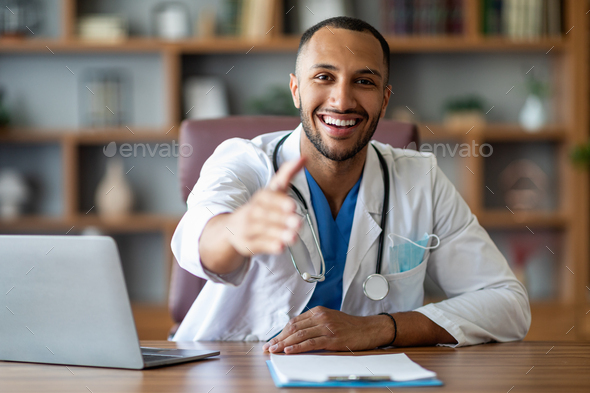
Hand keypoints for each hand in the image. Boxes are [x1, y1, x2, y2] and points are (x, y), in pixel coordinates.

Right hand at [228, 157, 305, 256]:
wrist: (232, 228)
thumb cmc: (261, 206)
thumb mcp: (273, 190)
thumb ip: (287, 174)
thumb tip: (305, 158)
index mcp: (260, 197)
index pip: (268, 197)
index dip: (279, 201)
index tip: (293, 205)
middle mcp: (252, 212)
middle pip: (266, 215)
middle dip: (282, 219)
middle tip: (298, 222)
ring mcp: (248, 228)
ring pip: (264, 231)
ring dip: (279, 233)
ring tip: (294, 237)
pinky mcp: (247, 244)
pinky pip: (259, 246)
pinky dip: (269, 246)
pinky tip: (281, 247)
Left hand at [262, 307, 393, 353]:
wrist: (369, 329)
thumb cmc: (350, 327)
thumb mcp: (330, 320)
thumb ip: (314, 324)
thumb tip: (296, 334)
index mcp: (317, 312)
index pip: (294, 322)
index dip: (281, 332)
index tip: (272, 340)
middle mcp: (320, 317)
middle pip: (294, 328)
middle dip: (279, 338)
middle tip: (268, 347)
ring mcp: (326, 327)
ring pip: (299, 335)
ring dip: (284, 343)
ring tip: (274, 350)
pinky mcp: (332, 338)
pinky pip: (311, 343)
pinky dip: (297, 347)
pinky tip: (288, 351)